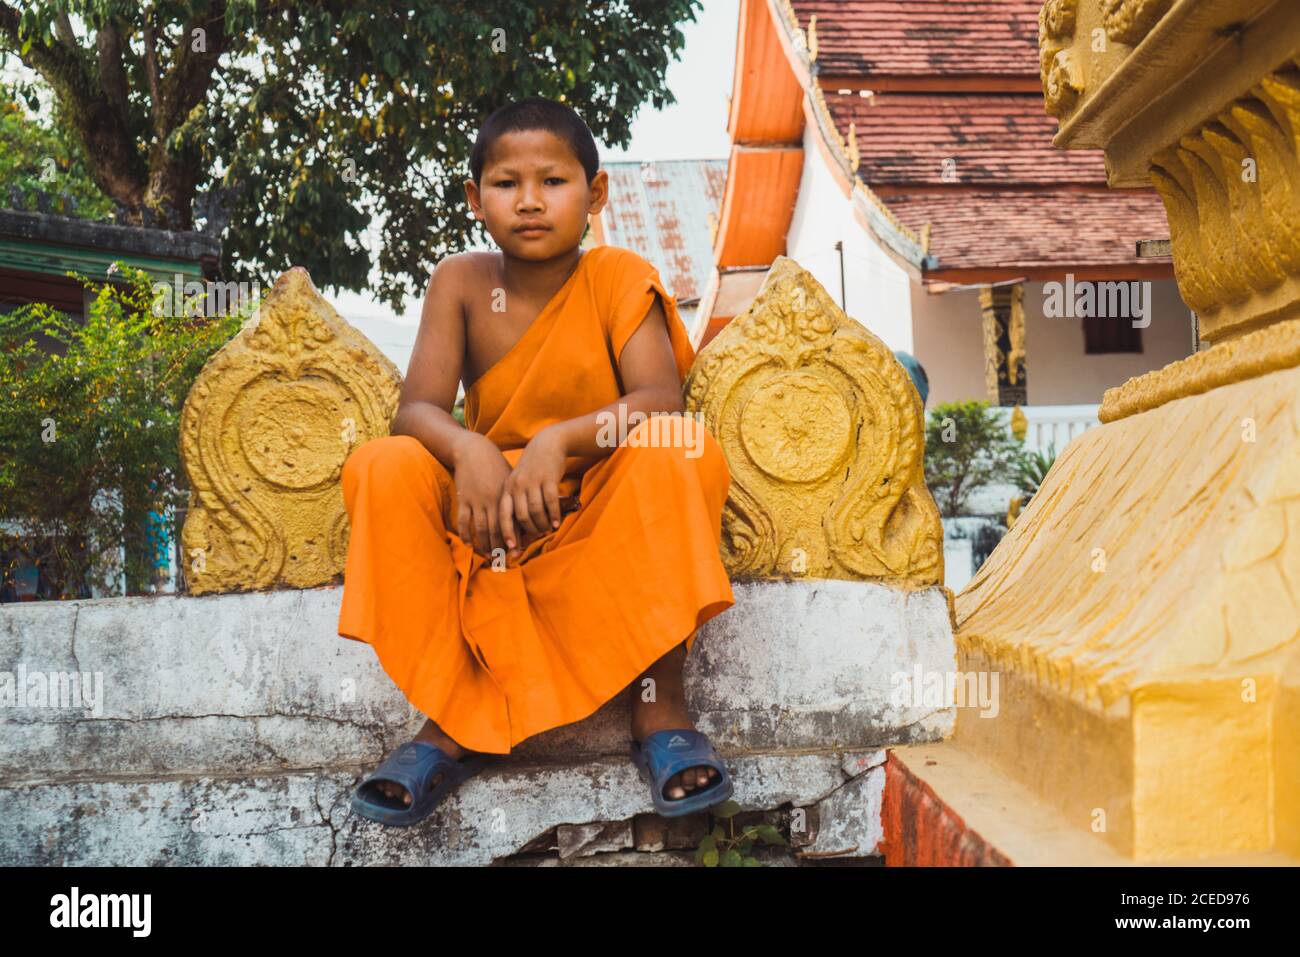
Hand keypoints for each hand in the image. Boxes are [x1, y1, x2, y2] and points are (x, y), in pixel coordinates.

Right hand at [451, 432, 512, 556]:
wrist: (474, 450)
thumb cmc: (496, 465)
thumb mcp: (511, 479)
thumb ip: (518, 496)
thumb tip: (533, 512)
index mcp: (507, 496)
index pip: (513, 522)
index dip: (515, 538)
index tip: (517, 552)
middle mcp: (494, 500)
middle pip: (498, 530)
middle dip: (500, 547)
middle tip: (503, 560)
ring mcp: (478, 500)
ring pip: (482, 528)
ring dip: (485, 545)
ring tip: (489, 556)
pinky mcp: (464, 499)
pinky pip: (464, 521)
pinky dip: (467, 534)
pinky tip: (470, 544)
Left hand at [498, 426, 566, 559]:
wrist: (547, 444)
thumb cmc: (532, 468)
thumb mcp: (518, 482)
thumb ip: (515, 500)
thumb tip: (514, 527)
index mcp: (507, 488)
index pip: (504, 515)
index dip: (507, 532)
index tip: (512, 546)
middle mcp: (518, 486)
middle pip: (521, 516)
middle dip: (530, 530)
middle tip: (537, 535)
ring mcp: (533, 482)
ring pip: (536, 511)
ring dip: (543, 524)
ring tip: (548, 529)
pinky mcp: (549, 479)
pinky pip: (551, 502)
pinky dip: (553, 515)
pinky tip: (556, 523)